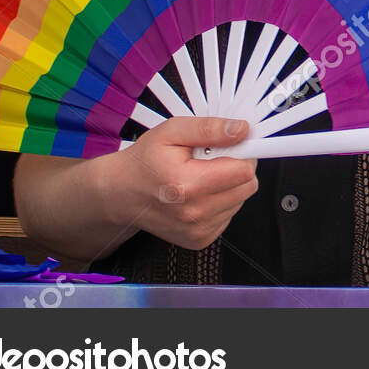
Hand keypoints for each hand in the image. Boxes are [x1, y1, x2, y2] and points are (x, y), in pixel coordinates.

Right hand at [97, 118, 258, 250]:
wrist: (120, 193)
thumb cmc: (144, 162)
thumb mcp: (172, 131)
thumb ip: (209, 128)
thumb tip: (240, 130)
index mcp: (188, 185)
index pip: (244, 171)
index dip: (243, 154)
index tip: (234, 146)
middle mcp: (194, 213)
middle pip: (248, 187)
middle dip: (238, 168)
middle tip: (213, 160)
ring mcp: (197, 230)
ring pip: (240, 200)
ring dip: (228, 186)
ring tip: (201, 176)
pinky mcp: (200, 239)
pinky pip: (229, 215)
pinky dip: (220, 201)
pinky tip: (199, 193)